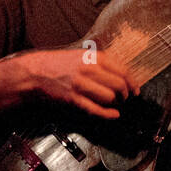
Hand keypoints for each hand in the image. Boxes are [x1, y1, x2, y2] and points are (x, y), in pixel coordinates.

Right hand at [15, 47, 139, 119]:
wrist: (34, 73)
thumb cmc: (59, 64)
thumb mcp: (82, 55)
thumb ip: (101, 62)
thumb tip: (122, 74)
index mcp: (94, 57)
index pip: (123, 70)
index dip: (133, 82)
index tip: (136, 89)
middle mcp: (89, 69)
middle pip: (119, 85)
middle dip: (126, 95)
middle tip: (126, 98)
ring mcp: (81, 84)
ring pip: (110, 97)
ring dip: (116, 104)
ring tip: (116, 105)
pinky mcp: (73, 98)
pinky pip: (96, 109)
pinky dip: (108, 114)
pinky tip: (114, 115)